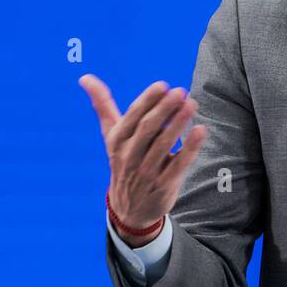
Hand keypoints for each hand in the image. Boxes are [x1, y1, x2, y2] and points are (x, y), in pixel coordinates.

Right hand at [79, 74, 208, 247]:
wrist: (128, 209)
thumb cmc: (123, 161)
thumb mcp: (111, 136)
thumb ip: (103, 105)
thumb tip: (84, 77)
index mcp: (117, 140)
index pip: (132, 117)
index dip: (147, 101)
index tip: (162, 85)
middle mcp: (129, 156)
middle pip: (148, 129)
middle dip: (164, 109)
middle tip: (180, 92)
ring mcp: (146, 172)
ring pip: (163, 145)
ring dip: (178, 124)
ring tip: (191, 105)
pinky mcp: (163, 185)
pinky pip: (178, 164)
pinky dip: (190, 148)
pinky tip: (201, 131)